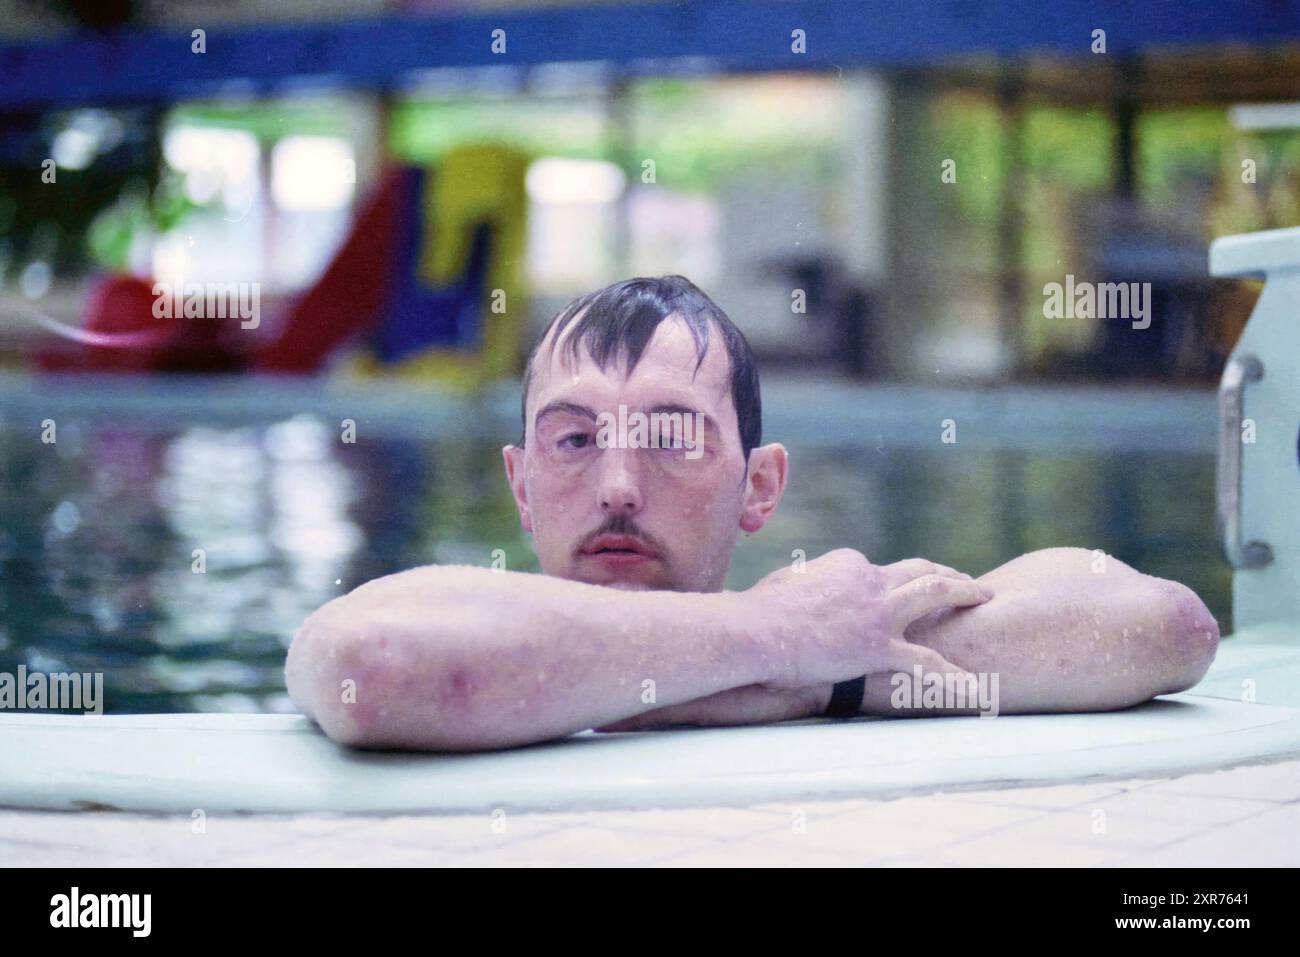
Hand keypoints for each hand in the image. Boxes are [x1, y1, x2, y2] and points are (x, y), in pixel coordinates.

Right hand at [752, 549, 989, 690]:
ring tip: (984, 596)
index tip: (888, 598)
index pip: (878, 570)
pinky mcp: (878, 646)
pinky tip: (974, 690)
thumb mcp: (784, 586)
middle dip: (944, 574)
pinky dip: (952, 676)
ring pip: (933, 593)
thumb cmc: (756, 613)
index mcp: (846, 565)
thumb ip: (803, 587)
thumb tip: (791, 595)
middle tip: (964, 582)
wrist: (753, 631)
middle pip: (917, 570)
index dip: (886, 584)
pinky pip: (924, 662)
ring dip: (963, 592)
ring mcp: (877, 611)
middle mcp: (868, 580)